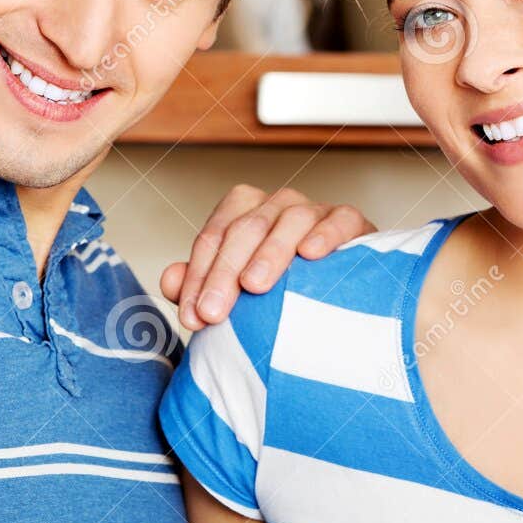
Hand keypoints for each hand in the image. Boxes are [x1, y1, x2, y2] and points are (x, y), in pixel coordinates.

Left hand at [160, 185, 375, 329]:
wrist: (340, 297)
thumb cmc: (282, 292)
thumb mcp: (237, 293)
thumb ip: (200, 285)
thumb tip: (170, 280)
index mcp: (244, 213)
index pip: (214, 236)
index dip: (199, 276)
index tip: (193, 317)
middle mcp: (277, 205)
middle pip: (246, 228)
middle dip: (225, 272)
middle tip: (213, 313)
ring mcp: (316, 210)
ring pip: (290, 218)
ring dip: (269, 252)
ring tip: (255, 286)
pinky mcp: (352, 222)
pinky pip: (341, 219)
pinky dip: (326, 234)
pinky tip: (312, 254)